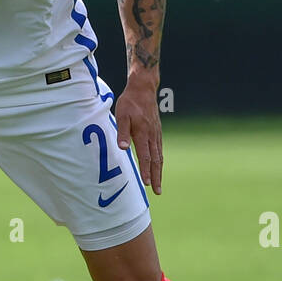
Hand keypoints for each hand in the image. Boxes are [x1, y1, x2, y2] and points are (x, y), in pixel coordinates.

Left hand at [114, 73, 162, 194]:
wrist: (144, 88)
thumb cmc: (130, 102)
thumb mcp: (122, 115)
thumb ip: (122, 132)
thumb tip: (123, 148)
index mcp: (143, 133)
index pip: (146, 156)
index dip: (146, 170)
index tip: (147, 183)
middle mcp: (152, 135)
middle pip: (156, 160)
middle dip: (156, 177)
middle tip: (157, 191)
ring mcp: (156, 133)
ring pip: (159, 156)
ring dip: (159, 171)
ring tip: (158, 184)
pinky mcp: (157, 131)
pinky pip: (160, 149)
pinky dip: (159, 161)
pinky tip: (158, 166)